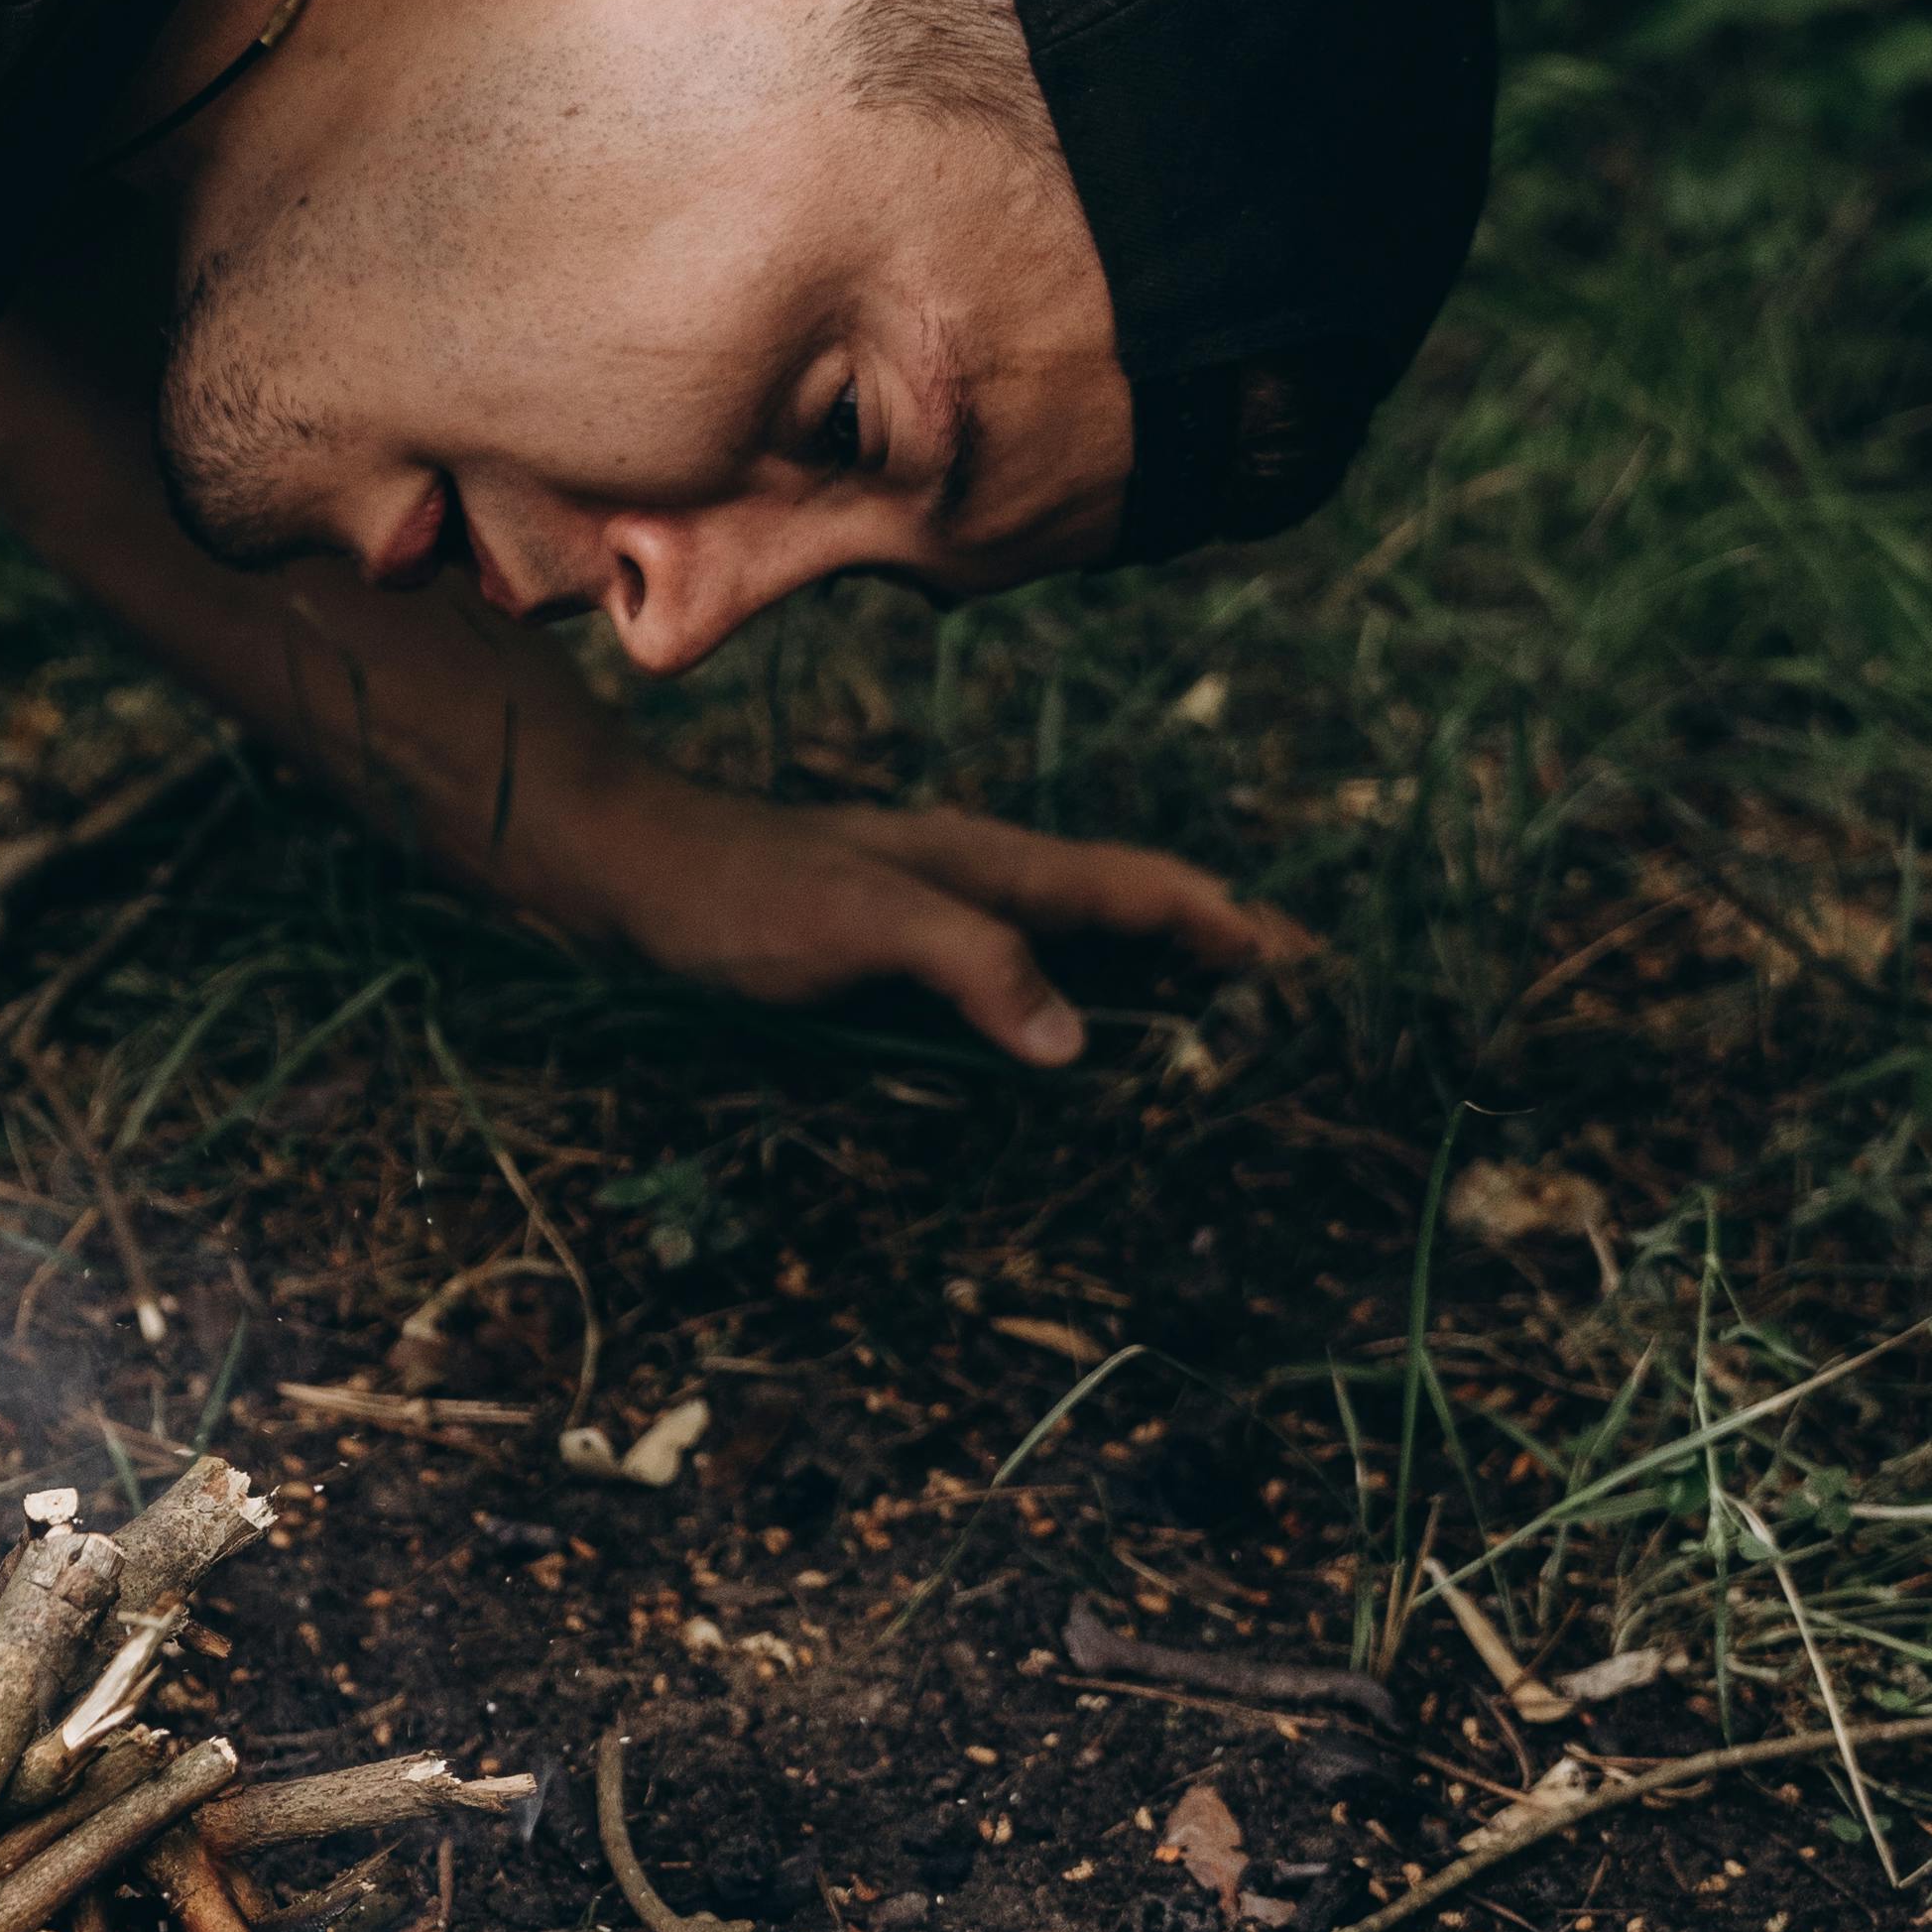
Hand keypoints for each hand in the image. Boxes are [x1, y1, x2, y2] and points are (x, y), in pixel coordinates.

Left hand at [594, 779, 1307, 1066]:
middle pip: (1122, 922)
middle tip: (1285, 1020)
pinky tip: (1057, 1065)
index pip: (1141, 892)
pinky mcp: (886, 965)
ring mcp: (932, 924)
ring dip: (1139, 996)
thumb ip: (974, 967)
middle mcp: (976, 890)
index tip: (1307, 970)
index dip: (1225, 929)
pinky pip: (1002, 993)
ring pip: (1067, 957)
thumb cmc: (739, 895)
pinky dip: (1057, 1020)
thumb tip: (1077, 1044)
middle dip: (1207, 963)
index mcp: (991, 867)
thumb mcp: (866, 927)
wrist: (624, 879)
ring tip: (1203, 1050)